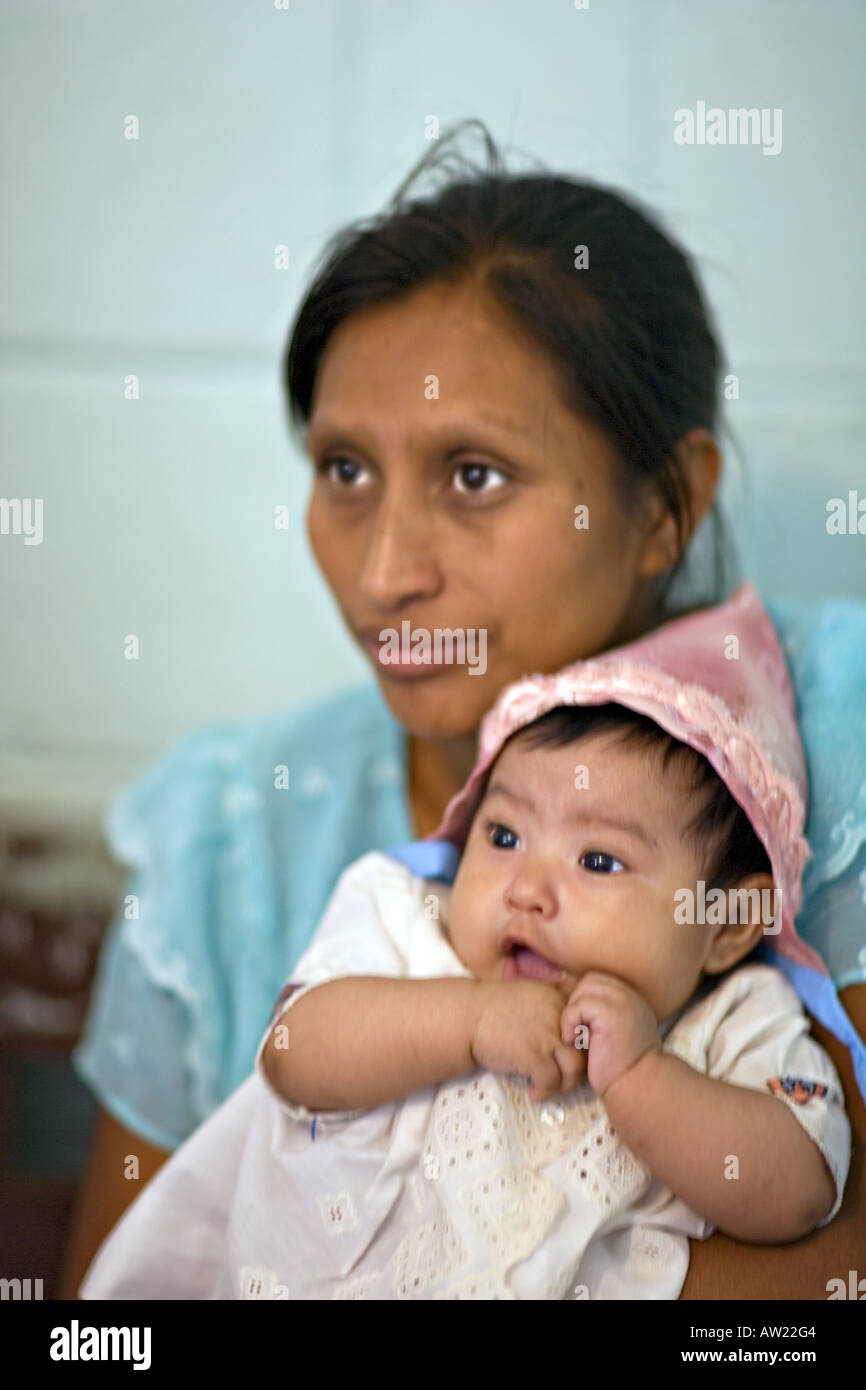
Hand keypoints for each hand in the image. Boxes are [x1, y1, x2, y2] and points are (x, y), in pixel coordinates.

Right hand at [471, 980, 586, 1102]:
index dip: (580, 1045)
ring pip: (574, 1068)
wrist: (466, 1015)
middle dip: (576, 1068)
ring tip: (552, 1088)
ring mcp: (546, 1036)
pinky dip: (545, 1092)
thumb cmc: (491, 1008)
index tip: (568, 1056)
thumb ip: (549, 1007)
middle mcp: (557, 1016)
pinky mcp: (533, 1055)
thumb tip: (567, 1030)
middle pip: (584, 1048)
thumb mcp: (528, 995)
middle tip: (564, 1077)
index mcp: (556, 999)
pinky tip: (534, 1093)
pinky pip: (551, 1081)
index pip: (585, 1025)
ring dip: (565, 1084)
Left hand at [560, 972, 659, 1097]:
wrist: (638, 1087)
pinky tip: (574, 1041)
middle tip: (577, 1029)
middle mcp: (631, 996)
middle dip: (578, 1002)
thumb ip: (605, 1014)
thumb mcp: (618, 1033)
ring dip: (573, 1011)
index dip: (585, 998)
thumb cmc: (623, 1068)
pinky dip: (570, 1022)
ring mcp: (623, 1002)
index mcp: (633, 999)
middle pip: (591, 980)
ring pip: (584, 988)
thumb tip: (577, 1003)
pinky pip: (579, 1005)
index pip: (600, 981)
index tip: (581, 1024)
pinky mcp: (611, 1014)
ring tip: (575, 1035)